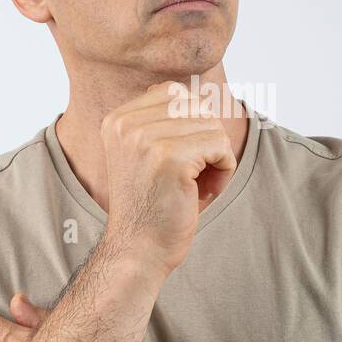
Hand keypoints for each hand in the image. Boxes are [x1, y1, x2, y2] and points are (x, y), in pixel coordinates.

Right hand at [100, 80, 237, 275]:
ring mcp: (145, 138)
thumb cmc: (152, 205)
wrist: (138, 250)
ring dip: (216, 157)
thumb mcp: (147, 153)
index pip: (174, 92)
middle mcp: (126, 123)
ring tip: (199, 186)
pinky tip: (205, 192)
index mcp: (117, 119)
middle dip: (206, 139)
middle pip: (195, 106)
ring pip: (211, 125)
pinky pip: (220, 145)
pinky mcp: (169, 157)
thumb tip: (201, 93)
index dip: (190, 123)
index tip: (182, 159)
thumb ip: (164, 121)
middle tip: (195, 175)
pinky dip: (224, 169)